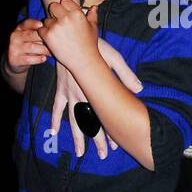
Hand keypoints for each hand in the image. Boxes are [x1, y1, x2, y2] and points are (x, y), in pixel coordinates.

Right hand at [6, 18, 49, 73]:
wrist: (15, 62)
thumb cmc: (27, 46)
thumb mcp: (30, 37)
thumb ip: (38, 32)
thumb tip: (53, 31)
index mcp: (19, 29)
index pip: (26, 23)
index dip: (33, 23)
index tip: (41, 24)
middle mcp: (14, 37)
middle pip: (31, 35)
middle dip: (44, 39)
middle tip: (54, 43)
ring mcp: (13, 48)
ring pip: (32, 47)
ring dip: (43, 50)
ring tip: (50, 52)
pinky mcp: (15, 59)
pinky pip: (29, 59)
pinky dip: (38, 59)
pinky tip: (44, 58)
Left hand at [39, 0, 98, 72]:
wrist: (84, 61)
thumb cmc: (89, 44)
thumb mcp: (93, 28)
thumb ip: (92, 15)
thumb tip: (94, 7)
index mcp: (77, 13)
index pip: (64, 1)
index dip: (64, 7)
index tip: (65, 15)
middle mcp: (66, 18)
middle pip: (53, 6)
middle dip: (54, 13)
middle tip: (59, 23)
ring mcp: (56, 26)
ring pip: (46, 19)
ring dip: (49, 25)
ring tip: (58, 35)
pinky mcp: (48, 36)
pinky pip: (41, 30)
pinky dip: (45, 34)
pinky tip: (53, 40)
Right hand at [43, 17, 143, 160]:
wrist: (70, 36)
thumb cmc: (94, 46)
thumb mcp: (113, 57)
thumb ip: (125, 74)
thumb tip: (139, 89)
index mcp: (95, 91)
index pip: (105, 116)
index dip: (110, 131)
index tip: (116, 145)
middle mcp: (81, 96)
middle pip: (90, 124)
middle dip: (96, 141)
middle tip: (102, 156)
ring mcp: (69, 94)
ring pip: (74, 120)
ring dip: (77, 137)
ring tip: (79, 153)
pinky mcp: (60, 88)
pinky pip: (57, 106)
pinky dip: (55, 119)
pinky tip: (53, 132)